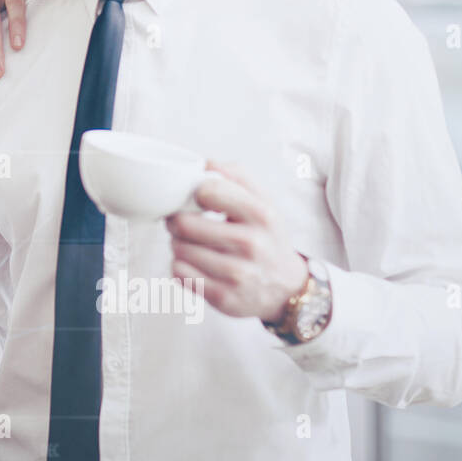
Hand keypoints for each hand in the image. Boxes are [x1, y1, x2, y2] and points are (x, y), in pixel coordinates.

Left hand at [165, 162, 307, 322]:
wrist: (286, 288)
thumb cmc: (267, 238)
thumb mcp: (263, 202)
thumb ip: (236, 176)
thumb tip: (205, 163)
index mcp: (261, 214)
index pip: (209, 190)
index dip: (194, 192)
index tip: (197, 199)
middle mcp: (252, 244)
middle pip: (184, 224)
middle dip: (176, 221)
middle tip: (180, 221)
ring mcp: (238, 274)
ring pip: (179, 250)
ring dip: (178, 244)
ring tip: (190, 243)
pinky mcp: (224, 297)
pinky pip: (180, 274)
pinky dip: (180, 267)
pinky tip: (194, 264)